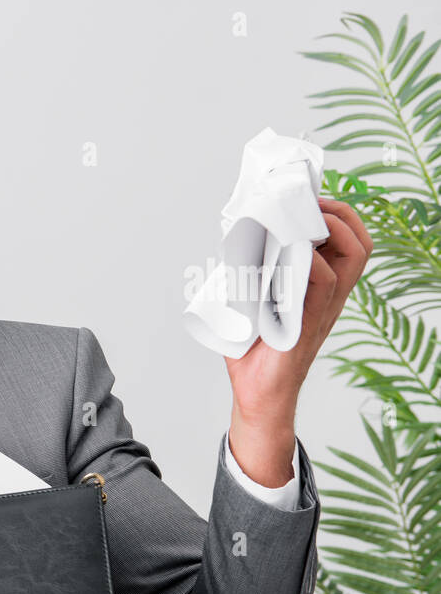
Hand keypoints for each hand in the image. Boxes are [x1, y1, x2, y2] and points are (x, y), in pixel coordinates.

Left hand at [223, 198, 372, 485]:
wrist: (256, 393)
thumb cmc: (254, 349)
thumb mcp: (252, 302)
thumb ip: (250, 274)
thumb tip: (232, 241)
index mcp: (322, 289)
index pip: (350, 243)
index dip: (338, 215)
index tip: (309, 199)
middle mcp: (331, 297)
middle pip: (360, 245)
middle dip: (338, 215)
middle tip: (307, 204)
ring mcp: (324, 310)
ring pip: (348, 259)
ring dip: (324, 233)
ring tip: (296, 222)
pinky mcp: (308, 323)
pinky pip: (320, 284)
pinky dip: (306, 263)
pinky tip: (280, 255)